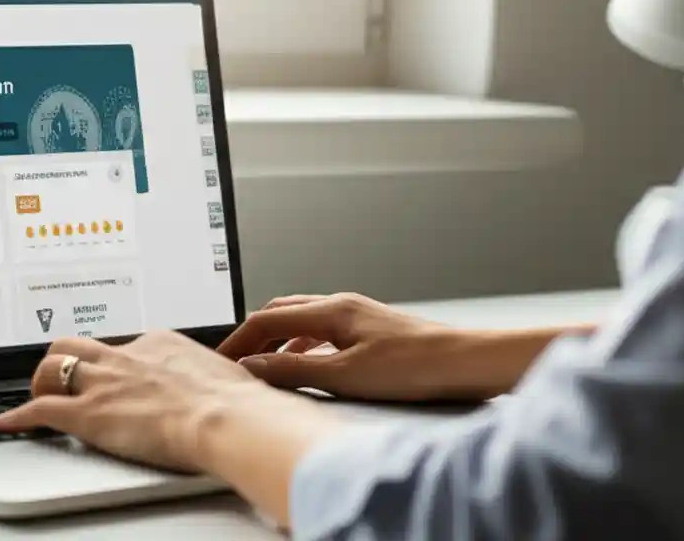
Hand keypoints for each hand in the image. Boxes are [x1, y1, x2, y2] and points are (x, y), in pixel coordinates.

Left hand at [0, 330, 338, 473]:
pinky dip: (18, 417)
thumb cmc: (236, 404)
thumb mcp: (227, 377)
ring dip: (40, 382)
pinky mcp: (88, 414)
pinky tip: (7, 422)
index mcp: (160, 344)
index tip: (114, 373)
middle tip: (61, 376)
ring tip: (35, 395)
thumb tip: (230, 385)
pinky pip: (41, 410)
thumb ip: (215, 378)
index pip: (123, 346)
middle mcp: (126, 356)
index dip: (113, 362)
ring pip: (53, 368)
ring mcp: (104, 383)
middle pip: (78, 346)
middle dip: (65, 360)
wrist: (225, 418)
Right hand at [219, 293, 507, 401]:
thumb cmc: (413, 368)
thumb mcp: (343, 376)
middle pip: (281, 313)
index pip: (266, 320)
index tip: (218, 362)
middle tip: (233, 362)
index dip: (238, 342)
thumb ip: (293, 372)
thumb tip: (251, 369)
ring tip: (262, 368)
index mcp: (330, 311)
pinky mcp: (371, 330)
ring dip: (277, 342)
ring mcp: (358, 315)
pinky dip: (302, 347)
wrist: (465, 362)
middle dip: (253, 336)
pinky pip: (323, 332)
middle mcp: (341, 305)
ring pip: (302, 322)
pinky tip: (306, 367)